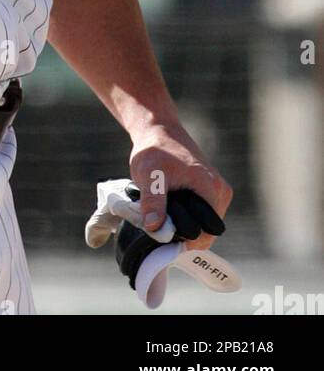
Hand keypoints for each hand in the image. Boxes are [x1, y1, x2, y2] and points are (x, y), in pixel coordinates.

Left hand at [129, 122, 232, 250]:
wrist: (158, 130)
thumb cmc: (155, 150)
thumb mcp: (149, 176)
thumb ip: (153, 202)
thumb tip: (155, 228)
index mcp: (211, 189)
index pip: (206, 234)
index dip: (185, 240)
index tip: (165, 237)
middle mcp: (220, 191)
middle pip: (206, 230)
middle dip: (185, 232)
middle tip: (162, 223)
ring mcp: (217, 190)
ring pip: (203, 222)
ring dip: (185, 222)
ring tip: (165, 210)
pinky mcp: (211, 189)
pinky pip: (201, 212)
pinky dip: (187, 213)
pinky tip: (171, 204)